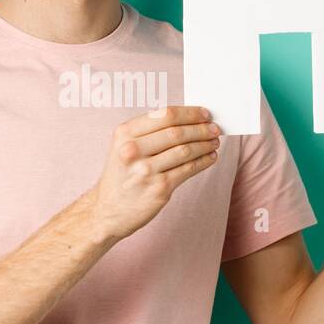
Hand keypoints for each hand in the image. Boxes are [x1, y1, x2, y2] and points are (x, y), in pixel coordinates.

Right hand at [89, 105, 220, 240]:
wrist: (108, 210)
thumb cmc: (121, 174)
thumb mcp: (124, 145)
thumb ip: (149, 131)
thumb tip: (187, 119)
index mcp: (125, 133)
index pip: (165, 116)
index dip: (190, 113)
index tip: (204, 114)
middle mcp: (133, 150)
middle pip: (177, 132)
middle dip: (201, 128)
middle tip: (215, 128)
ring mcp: (146, 170)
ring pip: (186, 150)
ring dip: (205, 144)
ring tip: (214, 142)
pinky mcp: (159, 188)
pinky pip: (188, 169)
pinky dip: (203, 161)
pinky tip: (210, 157)